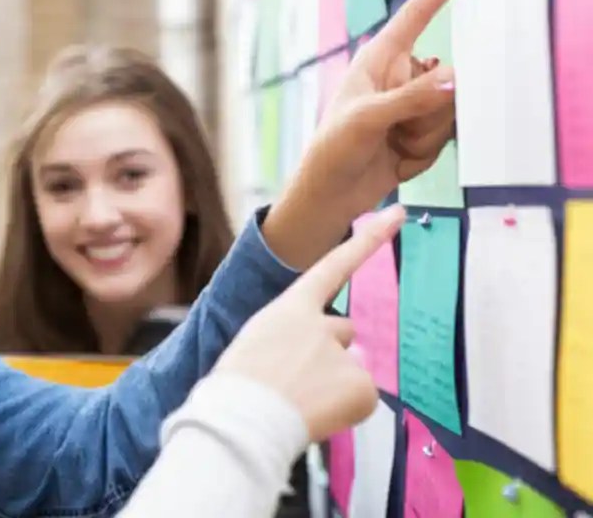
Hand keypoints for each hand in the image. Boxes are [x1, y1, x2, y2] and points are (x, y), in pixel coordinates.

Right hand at [213, 203, 403, 440]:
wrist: (241, 420)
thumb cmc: (238, 386)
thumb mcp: (258, 344)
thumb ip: (296, 341)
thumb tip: (334, 361)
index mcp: (291, 308)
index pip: (336, 265)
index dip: (368, 240)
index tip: (397, 215)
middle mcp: (323, 324)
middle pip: (342, 331)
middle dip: (327, 352)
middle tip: (294, 378)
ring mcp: (345, 355)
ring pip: (351, 367)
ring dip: (333, 383)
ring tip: (298, 402)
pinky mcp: (362, 387)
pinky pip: (362, 398)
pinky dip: (345, 409)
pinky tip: (317, 416)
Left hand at [313, 0, 472, 213]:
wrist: (332, 193)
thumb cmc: (333, 148)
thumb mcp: (367, 119)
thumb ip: (412, 99)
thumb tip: (456, 78)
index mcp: (380, 59)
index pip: (416, 16)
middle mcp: (401, 75)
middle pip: (449, 78)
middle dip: (430, 111)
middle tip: (393, 131)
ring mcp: (414, 104)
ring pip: (452, 111)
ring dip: (426, 136)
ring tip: (391, 144)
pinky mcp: (423, 131)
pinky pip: (447, 136)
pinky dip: (426, 153)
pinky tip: (398, 158)